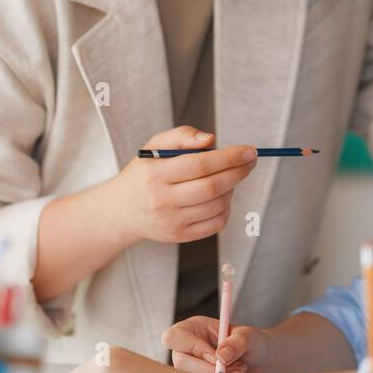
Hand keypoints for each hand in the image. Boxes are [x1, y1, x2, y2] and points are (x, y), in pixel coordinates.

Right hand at [107, 126, 256, 244]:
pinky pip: (215, 224)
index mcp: (155, 174)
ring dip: (232, 189)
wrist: (122, 210)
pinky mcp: (179, 236)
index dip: (229, 157)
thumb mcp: (154, 147)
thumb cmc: (145, 172)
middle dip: (238, 172)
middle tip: (250, 162)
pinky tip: (222, 197)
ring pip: (216, 206)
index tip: (249, 150)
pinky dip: (226, 209)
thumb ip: (182, 136)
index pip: (200, 165)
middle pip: (212, 187)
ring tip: (230, 178)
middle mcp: (162, 200)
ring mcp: (171, 221)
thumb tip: (211, 140)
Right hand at [162, 316, 275, 372]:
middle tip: (234, 367)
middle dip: (208, 368)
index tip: (216, 356)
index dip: (192, 347)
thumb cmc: (253, 342)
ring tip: (238, 370)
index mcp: (193, 327)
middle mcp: (188, 347)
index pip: (174, 336)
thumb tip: (220, 356)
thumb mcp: (248, 337)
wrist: (263, 360)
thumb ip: (236, 343)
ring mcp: (192, 366)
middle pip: (180, 362)